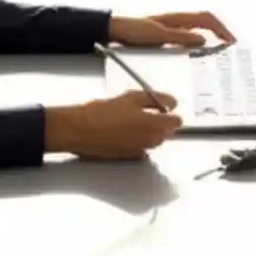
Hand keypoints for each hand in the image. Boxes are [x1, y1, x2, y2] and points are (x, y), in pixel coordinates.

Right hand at [44, 90, 182, 159]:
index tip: (160, 107)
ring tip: (127, 119)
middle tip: (141, 110)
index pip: (176, 122)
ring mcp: (140, 151)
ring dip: (147, 130)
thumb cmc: (102, 113)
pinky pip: (140, 147)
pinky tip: (121, 131)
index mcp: (155, 126)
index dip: (169, 113)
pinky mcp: (128, 157)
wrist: (79, 130)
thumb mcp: (132, 97)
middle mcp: (151, 141)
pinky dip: (135, 139)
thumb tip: (171, 102)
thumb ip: (156, 99)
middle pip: (166, 132)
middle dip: (159, 122)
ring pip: (153, 140)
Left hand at [107, 11, 236, 47]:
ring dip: (211, 35)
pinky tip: (197, 52)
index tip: (230, 41)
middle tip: (230, 45)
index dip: (221, 28)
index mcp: (177, 19)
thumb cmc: (134, 32)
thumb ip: (181, 37)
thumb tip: (203, 39)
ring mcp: (171, 27)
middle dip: (220, 30)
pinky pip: (188, 36)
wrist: (115, 31)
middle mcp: (176, 21)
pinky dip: (199, 41)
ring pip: (198, 28)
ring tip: (219, 48)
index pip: (206, 19)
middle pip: (205, 21)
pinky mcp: (166, 35)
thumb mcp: (159, 36)